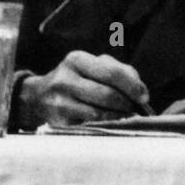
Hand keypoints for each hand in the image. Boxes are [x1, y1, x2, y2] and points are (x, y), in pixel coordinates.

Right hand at [16, 51, 149, 127]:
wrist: (39, 96)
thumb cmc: (75, 79)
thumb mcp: (92, 66)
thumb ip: (118, 71)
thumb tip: (140, 90)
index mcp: (76, 60)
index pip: (111, 72)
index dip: (132, 86)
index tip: (144, 97)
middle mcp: (65, 78)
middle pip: (107, 94)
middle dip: (127, 104)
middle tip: (137, 110)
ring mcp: (60, 101)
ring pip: (99, 113)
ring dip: (119, 117)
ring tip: (128, 118)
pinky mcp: (59, 121)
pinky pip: (90, 125)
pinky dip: (106, 125)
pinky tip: (113, 124)